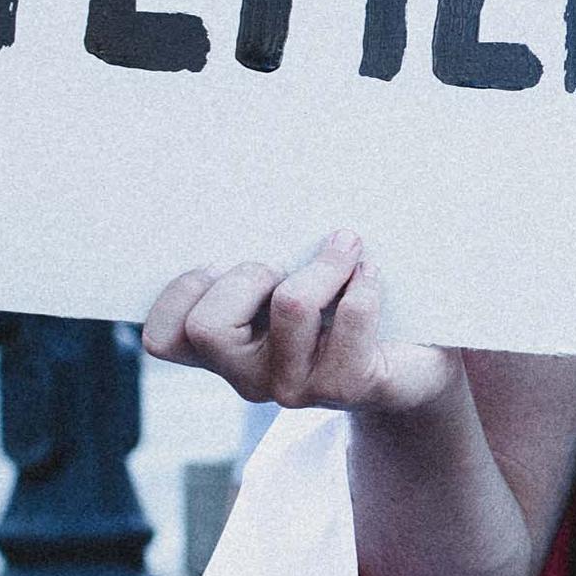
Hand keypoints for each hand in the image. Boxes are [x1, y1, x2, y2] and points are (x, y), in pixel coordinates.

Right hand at [142, 230, 456, 415]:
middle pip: (208, 326)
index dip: (181, 294)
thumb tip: (238, 188)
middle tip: (281, 268)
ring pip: (289, 306)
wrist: (412, 369)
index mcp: (221, 353)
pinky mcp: (346, 385)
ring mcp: (295, 386)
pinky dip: (364, 282)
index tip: (219, 264)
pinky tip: (370, 273)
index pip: (163, 339)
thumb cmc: (336, 312)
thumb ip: (253, 257)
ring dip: (320, 266)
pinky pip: (351, 315)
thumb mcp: (282, 285)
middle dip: (246, 276)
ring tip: (342, 253)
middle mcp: (248, 378)